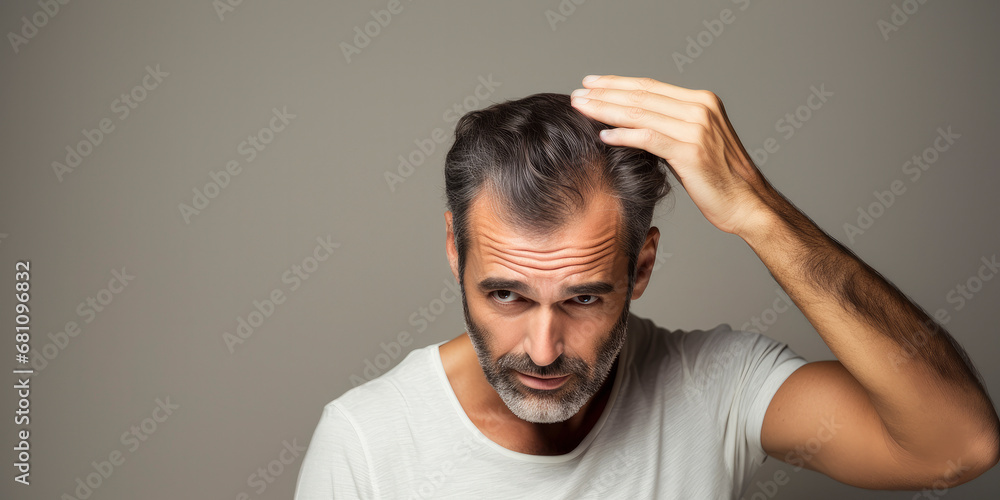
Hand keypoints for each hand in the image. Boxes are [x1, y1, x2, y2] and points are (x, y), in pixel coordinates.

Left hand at [570, 75, 777, 237]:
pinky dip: (623, 135)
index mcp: (702, 101)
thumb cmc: (718, 178)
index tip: (591, 82)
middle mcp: (700, 109)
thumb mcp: (693, 142)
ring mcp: (697, 129)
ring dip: (606, 110)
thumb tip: (631, 122)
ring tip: (581, 108)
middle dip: (605, 93)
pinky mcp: (692, 151)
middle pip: (641, 96)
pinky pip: (649, 139)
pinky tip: (602, 135)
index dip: (617, 83)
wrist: (747, 204)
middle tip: (577, 93)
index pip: (650, 86)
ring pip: (641, 113)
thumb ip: (668, 127)